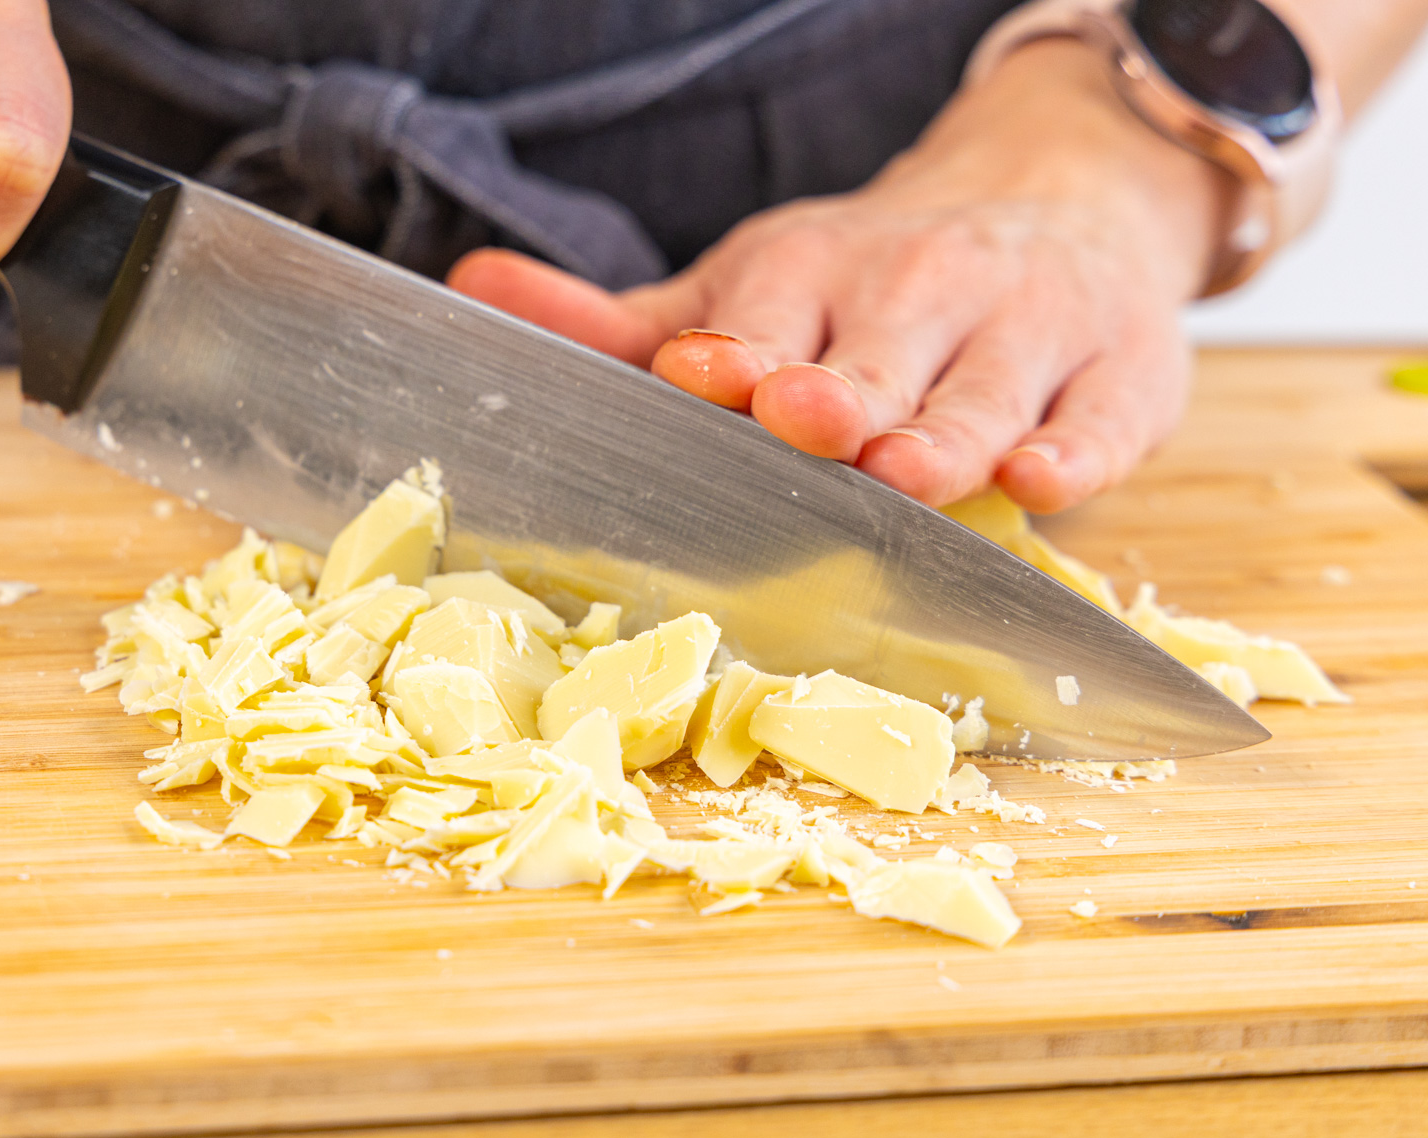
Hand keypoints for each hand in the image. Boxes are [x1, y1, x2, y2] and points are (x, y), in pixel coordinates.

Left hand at [449, 40, 1229, 512]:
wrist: (1055, 204)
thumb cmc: (867, 286)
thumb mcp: (743, 287)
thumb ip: (619, 319)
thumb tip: (472, 286)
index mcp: (813, 268)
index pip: (769, 310)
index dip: (739, 348)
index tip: (704, 373)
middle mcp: (921, 285)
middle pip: (876, 353)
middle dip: (839, 393)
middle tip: (802, 422)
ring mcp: (1029, 325)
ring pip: (987, 387)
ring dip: (946, 429)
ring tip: (908, 470)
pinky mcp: (1121, 373)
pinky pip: (1103, 418)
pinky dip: (1077, 448)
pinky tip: (1045, 477)